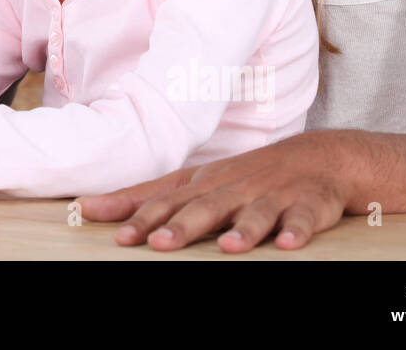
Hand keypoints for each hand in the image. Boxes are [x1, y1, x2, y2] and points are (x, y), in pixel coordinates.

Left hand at [76, 130, 380, 251]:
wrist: (317, 157)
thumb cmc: (244, 177)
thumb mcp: (195, 183)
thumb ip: (144, 199)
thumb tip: (87, 208)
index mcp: (205, 183)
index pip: (169, 200)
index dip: (144, 218)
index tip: (119, 236)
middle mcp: (234, 188)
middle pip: (206, 207)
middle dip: (183, 225)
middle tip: (159, 244)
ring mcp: (271, 196)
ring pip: (255, 213)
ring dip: (243, 229)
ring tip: (228, 247)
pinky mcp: (307, 205)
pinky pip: (303, 219)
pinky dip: (297, 231)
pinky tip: (288, 245)